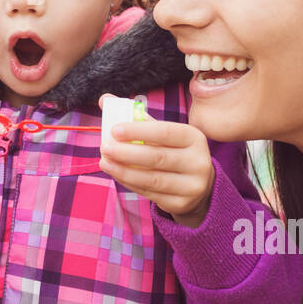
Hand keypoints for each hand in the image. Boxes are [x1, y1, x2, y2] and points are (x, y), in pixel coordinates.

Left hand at [97, 93, 215, 227]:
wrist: (197, 183)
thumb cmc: (173, 150)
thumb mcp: (163, 132)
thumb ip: (137, 117)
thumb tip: (104, 100)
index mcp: (194, 137)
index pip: (165, 132)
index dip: (138, 131)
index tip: (114, 130)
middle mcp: (198, 162)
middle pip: (158, 157)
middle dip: (127, 153)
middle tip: (104, 148)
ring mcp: (192, 186)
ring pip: (152, 179)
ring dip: (123, 171)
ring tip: (104, 162)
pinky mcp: (181, 204)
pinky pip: (150, 194)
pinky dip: (130, 184)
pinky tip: (117, 174)